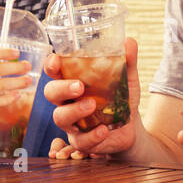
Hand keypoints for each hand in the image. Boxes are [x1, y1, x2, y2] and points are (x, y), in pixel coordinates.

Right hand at [44, 36, 140, 156]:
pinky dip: (92, 135)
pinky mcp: (82, 141)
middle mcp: (66, 101)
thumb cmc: (120, 98)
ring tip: (92, 106)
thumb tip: (129, 41)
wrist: (132, 129)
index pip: (53, 71)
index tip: (55, 60)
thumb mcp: (126, 80)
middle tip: (79, 86)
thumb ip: (126, 62)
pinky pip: (80, 141)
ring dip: (74, 111)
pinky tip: (104, 130)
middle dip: (61, 88)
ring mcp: (72, 122)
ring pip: (60, 117)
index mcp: (71, 81)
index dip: (50, 65)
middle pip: (50, 93)